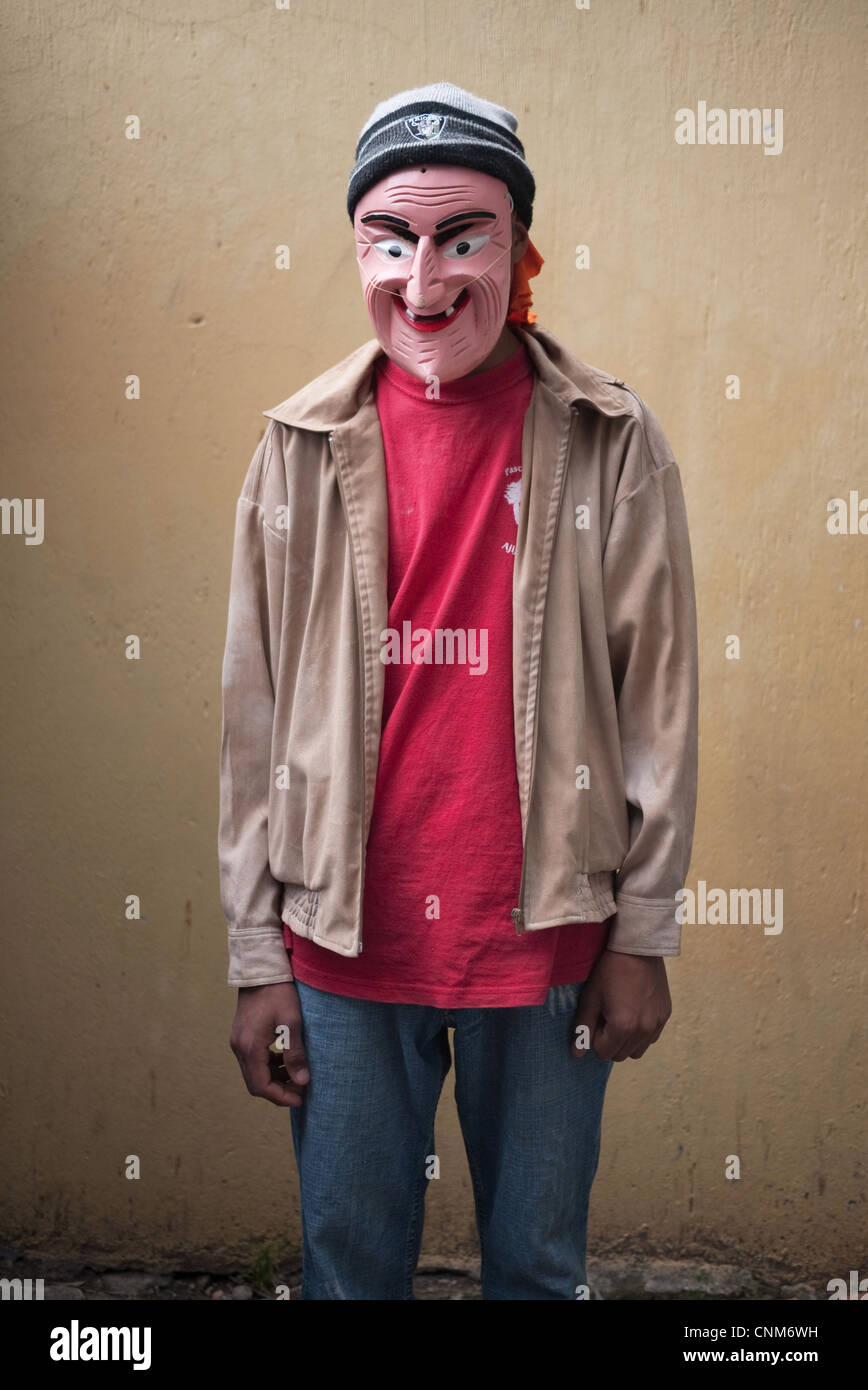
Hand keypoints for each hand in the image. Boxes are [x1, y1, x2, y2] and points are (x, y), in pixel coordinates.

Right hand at [230, 981, 309, 1107]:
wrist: (261, 969)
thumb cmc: (278, 993)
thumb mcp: (292, 1023)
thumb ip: (295, 1054)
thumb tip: (303, 1081)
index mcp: (250, 1047)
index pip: (261, 1085)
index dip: (281, 1097)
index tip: (301, 1098)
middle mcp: (239, 1047)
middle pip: (255, 1083)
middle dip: (278, 1090)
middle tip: (301, 1090)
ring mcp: (238, 1041)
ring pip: (254, 1072)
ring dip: (274, 1079)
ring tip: (298, 1076)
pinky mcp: (242, 1035)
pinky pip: (254, 1060)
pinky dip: (270, 1066)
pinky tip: (286, 1060)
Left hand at [571, 949, 670, 1061]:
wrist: (638, 948)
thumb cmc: (609, 970)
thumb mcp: (591, 997)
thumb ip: (583, 1027)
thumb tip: (577, 1054)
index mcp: (623, 1027)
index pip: (603, 1053)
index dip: (595, 1037)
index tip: (598, 1016)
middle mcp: (643, 1031)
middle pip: (620, 1055)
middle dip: (609, 1041)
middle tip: (607, 1015)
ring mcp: (657, 1024)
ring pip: (637, 1050)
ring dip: (625, 1041)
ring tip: (621, 1015)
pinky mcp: (665, 1016)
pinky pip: (650, 1038)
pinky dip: (640, 1033)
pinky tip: (635, 1011)